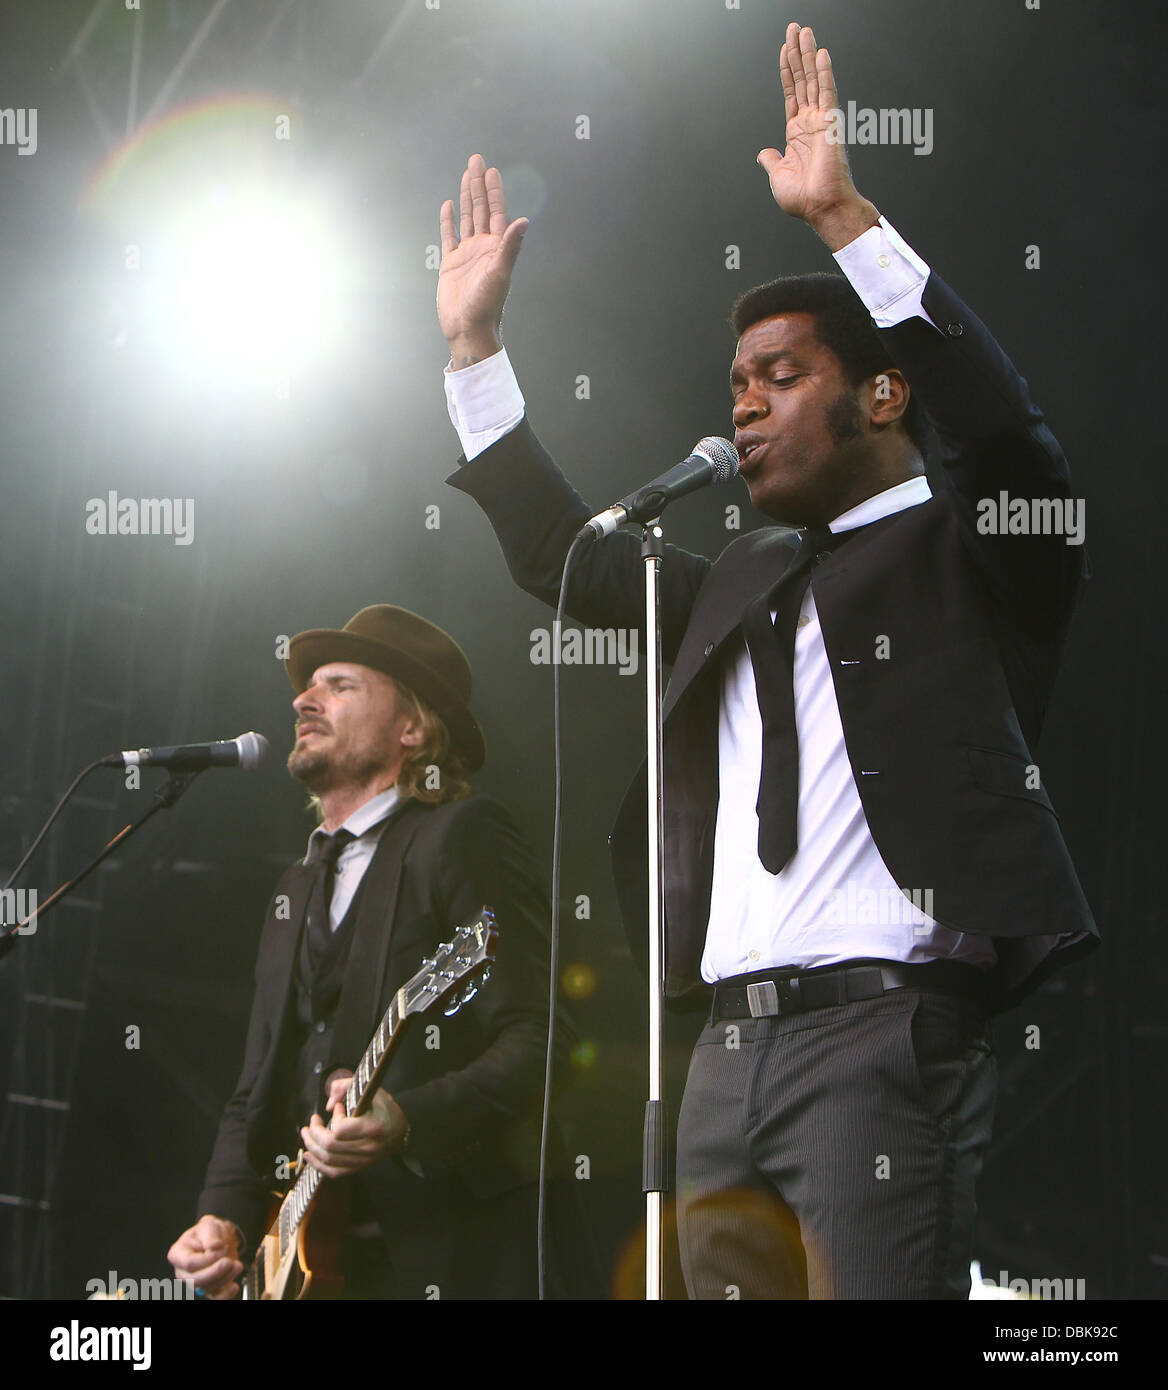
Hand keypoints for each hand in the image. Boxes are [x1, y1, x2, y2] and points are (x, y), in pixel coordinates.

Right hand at [167, 1214, 243, 1299]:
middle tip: (229, 1262)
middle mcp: (184, 1272)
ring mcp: (196, 1282)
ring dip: (225, 1278)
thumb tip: (214, 1246)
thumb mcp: (208, 1225)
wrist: (219, 1238)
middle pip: (196, 1280)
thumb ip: (211, 1235)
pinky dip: (225, 1295)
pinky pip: (215, 1298)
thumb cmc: (209, 1232)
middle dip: (215, 1272)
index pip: (189, 1262)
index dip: (206, 1259)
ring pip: (208, 1288)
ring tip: (237, 1264)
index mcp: (178, 1254)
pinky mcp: (209, 1288)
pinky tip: (234, 1287)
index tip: (221, 1249)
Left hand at [299, 1070, 409, 1178]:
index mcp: (373, 1127)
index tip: (338, 1107)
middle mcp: (369, 1148)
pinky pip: (333, 1172)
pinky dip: (318, 1165)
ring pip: (328, 1160)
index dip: (334, 1118)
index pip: (341, 1129)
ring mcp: (363, 1161)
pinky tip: (309, 1154)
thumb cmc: (385, 1108)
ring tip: (306, 1134)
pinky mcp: (358, 1168)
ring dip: (312, 1147)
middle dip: (314, 1133)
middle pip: (330, 1146)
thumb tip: (329, 1104)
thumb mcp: (370, 1090)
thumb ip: (346, 1087)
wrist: (401, 1129)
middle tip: (312, 1121)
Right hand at [438, 153, 528, 367]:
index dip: (493, 190)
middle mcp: (483, 247)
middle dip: (478, 184)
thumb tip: (524, 221)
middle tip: (476, 160)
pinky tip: (448, 205)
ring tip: (465, 175)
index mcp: (496, 247)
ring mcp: (467, 254)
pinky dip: (448, 221)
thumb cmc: (487, 305)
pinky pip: (449, 236)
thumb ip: (510, 246)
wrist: (468, 328)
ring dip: (465, 197)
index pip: (495, 212)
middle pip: (480, 208)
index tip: (490, 170)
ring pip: (466, 218)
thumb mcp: (500, 273)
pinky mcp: (451, 263)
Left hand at [757, 22, 878, 250]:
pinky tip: (821, 53)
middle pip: (802, 79)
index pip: (792, 94)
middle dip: (797, 53)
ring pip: (813, 79)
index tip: (785, 50)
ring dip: (808, 54)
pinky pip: (827, 92)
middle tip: (795, 29)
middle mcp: (810, 123)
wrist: (821, 208)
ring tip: (804, 32)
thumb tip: (763, 153)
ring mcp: (821, 121)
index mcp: (797, 134)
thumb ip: (772, 160)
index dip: (787, 71)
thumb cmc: (805, 199)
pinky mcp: (830, 123)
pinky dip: (824, 72)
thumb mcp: (778, 176)